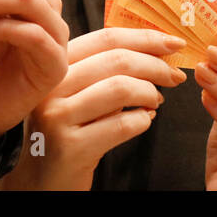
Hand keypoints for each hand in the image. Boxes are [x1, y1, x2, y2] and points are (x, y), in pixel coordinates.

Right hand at [0, 27, 188, 189]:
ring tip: (155, 102)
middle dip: (156, 66)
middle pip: (117, 60)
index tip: (173, 43)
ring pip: (121, 88)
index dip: (146, 38)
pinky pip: (122, 125)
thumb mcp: (78, 92)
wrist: (42, 179)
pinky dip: (142, 121)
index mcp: (55, 65)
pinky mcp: (69, 147)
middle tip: (175, 77)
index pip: (106, 38)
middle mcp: (51, 86)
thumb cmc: (69, 131)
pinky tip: (142, 122)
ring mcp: (57, 116)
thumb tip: (158, 49)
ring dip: (150, 93)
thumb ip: (106, 69)